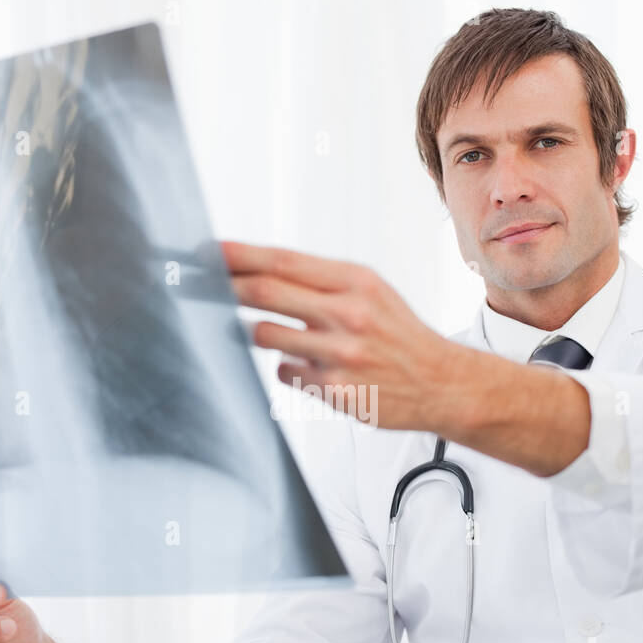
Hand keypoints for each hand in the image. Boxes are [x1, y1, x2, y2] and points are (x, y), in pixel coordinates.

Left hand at [224, 241, 468, 431]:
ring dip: (255, 331)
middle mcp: (348, 314)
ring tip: (274, 332)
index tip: (206, 252)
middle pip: (264, 293)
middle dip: (224, 287)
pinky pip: (285, 370)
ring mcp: (340, 355)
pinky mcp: (335, 391)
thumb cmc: (398, 334)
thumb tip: (257, 271)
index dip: (238, 255)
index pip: (283, 261)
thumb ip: (320, 282)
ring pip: (265, 335)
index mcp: (357, 282)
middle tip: (200, 286)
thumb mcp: (371, 292)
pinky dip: (289, 365)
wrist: (442, 383)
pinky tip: (314, 367)